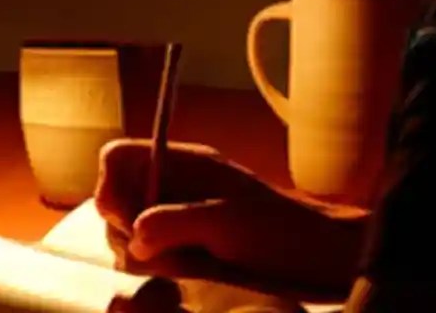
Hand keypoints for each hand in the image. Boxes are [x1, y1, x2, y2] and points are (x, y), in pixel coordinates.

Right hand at [94, 139, 368, 291]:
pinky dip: (160, 270)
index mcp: (181, 163)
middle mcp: (173, 187)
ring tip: (186, 266)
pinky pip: (150, 259)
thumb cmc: (284, 232)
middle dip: (129, 231)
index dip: (111, 188)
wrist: (324, 260)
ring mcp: (178, 219)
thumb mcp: (227, 223)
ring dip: (147, 256)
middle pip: (115, 202)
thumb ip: (171, 222)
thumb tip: (135, 239)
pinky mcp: (186, 249)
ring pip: (129, 236)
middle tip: (164, 252)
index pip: (116, 159)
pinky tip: (190, 277)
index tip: (133, 222)